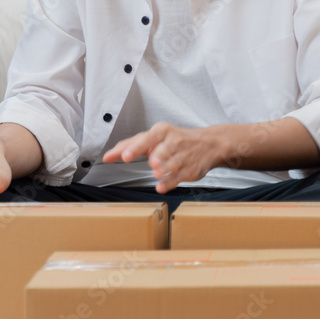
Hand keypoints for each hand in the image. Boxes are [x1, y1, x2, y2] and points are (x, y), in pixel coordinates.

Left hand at [101, 122, 222, 192]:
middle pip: (162, 149)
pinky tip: (160, 186)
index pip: (145, 138)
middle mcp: (173, 141)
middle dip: (156, 155)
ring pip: (172, 163)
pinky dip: (169, 182)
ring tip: (156, 171)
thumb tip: (109, 155)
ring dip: (164, 168)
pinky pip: (179, 176)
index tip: (123, 156)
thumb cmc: (175, 140)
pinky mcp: (190, 169)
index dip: (134, 148)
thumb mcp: (155, 137)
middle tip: (149, 162)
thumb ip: (131, 145)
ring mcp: (183, 156)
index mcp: (161, 131)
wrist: (210, 143)